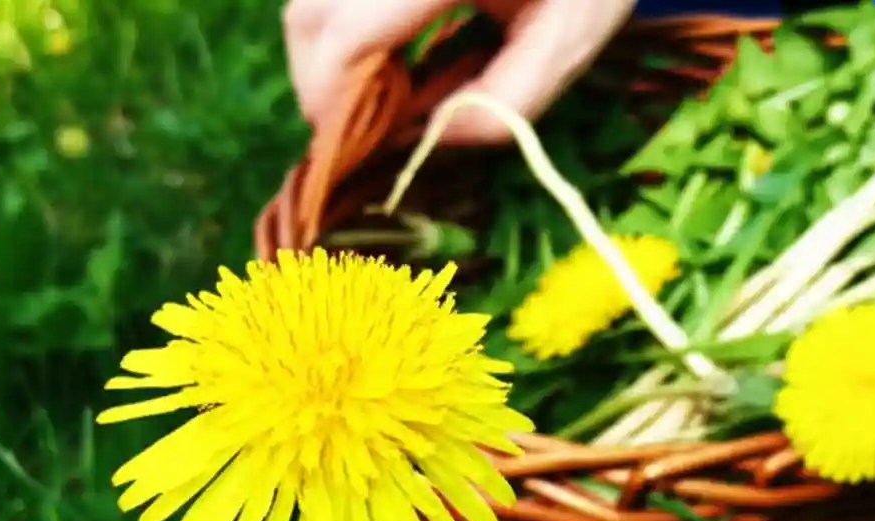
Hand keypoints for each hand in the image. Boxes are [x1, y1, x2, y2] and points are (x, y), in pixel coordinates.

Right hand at [283, 0, 636, 143]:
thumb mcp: (566, 47)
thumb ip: (503, 105)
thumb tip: (424, 139)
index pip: (349, 35)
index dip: (336, 102)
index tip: (354, 150)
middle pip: (308, 13)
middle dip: (321, 84)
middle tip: (364, 130)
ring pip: (308, 0)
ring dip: (329, 56)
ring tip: (384, 91)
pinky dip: (341, 28)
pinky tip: (388, 54)